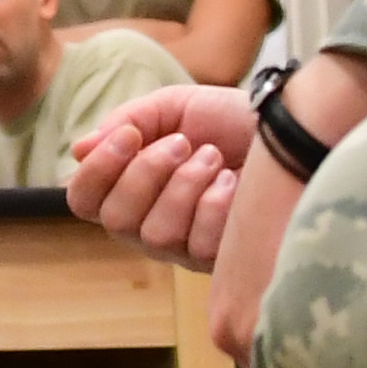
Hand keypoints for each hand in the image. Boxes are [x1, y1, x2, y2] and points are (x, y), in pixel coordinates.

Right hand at [62, 86, 256, 263]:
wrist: (286, 131)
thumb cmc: (228, 120)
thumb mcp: (173, 107)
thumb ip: (128, 121)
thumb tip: (79, 149)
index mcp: (127, 186)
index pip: (84, 199)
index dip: (97, 171)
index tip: (128, 136)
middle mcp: (145, 223)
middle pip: (114, 219)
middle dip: (146, 174)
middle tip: (181, 143)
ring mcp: (180, 247)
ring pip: (154, 233)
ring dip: (185, 186)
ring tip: (215, 157)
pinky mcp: (216, 260)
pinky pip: (196, 243)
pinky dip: (214, 205)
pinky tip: (232, 184)